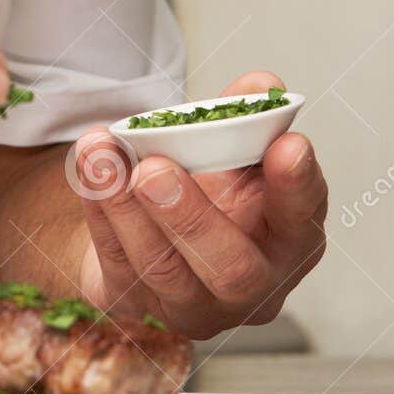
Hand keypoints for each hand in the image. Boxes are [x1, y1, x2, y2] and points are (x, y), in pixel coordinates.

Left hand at [73, 72, 326, 337]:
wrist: (151, 229)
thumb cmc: (210, 188)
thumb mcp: (235, 151)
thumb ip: (246, 118)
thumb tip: (260, 86)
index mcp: (288, 242)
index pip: (302, 219)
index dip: (296, 185)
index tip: (288, 144)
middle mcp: (249, 287)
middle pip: (230, 269)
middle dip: (190, 217)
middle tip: (155, 168)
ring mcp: (192, 307)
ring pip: (161, 269)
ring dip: (125, 206)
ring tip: (103, 153)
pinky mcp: (136, 306)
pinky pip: (115, 262)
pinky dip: (99, 209)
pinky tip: (91, 166)